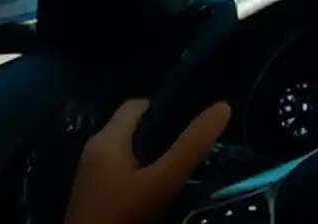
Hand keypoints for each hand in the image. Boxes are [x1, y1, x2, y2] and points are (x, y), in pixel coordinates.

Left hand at [65, 99, 230, 223]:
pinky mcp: (96, 198)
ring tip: (186, 170)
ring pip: (132, 154)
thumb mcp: (163, 180)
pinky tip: (164, 192)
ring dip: (157, 157)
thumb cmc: (123, 215)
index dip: (167, 107)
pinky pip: (125, 174)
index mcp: (107, 139)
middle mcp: (95, 152)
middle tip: (197, 147)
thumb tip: (223, 106)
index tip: (196, 120)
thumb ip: (192, 145)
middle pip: (136, 129)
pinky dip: (145, 176)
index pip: (137, 105)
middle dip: (166, 134)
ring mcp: (93, 177)